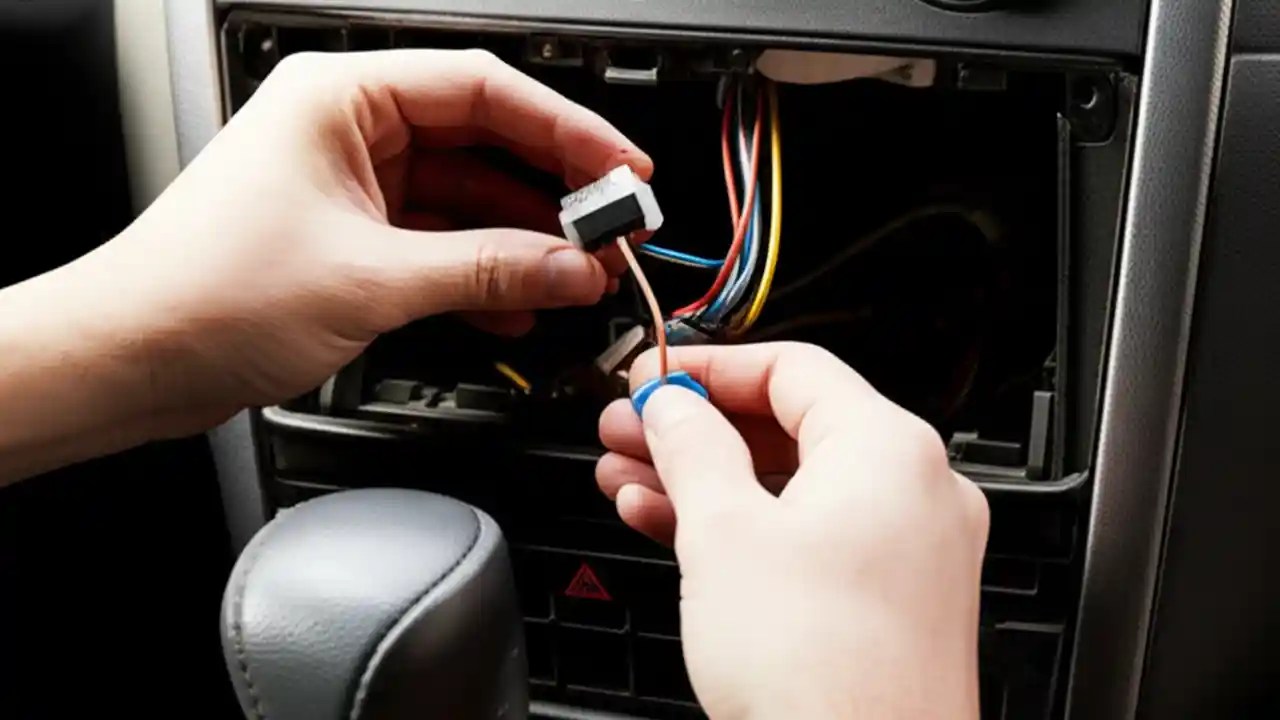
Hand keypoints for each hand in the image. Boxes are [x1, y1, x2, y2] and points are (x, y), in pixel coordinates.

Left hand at [0, 49, 648, 481]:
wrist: (132, 360)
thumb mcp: (373, 279)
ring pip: (465, 199)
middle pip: (482, 142)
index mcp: (341, 98)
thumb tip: (570, 266)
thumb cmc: (206, 294)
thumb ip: (487, 270)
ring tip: (577, 275)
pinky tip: (521, 302)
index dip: (566, 129)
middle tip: (613, 228)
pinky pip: (438, 242)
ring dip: (521, 241)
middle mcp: (348, 129)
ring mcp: (351, 184)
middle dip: (551, 191)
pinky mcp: (351, 235)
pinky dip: (480, 271)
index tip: (622, 170)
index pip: (483, 91)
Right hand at [596, 342, 988, 718]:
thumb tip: (673, 405)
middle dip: (695, 429)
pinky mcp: (891, 604)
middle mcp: (917, 492)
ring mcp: (910, 552)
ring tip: (632, 481)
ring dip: (707, 481)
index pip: (791, 368)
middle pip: (789, 427)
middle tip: (630, 431)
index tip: (652, 380)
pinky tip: (674, 530)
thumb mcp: (724, 534)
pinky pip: (810, 538)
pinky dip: (746, 529)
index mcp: (889, 450)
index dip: (709, 368)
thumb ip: (692, 448)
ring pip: (792, 487)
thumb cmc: (819, 671)